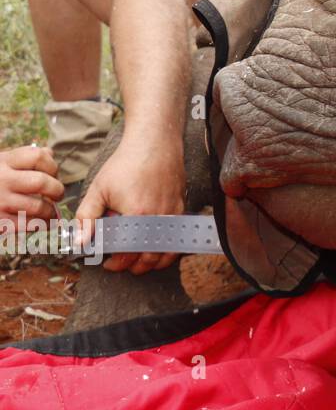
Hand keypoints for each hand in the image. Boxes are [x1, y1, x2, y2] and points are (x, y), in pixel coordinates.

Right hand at [0, 146, 62, 223]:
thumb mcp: (0, 162)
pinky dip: (39, 225)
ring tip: (51, 213)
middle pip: (42, 182)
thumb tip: (49, 153)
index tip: (52, 173)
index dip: (51, 165)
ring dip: (51, 212)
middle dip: (57, 190)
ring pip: (38, 207)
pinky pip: (27, 225)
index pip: (38, 156)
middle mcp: (1, 180)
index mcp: (3, 161)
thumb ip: (23, 158)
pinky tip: (40, 224)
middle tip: (57, 195)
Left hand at [76, 138, 183, 274]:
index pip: (128, 253)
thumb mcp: (99, 189)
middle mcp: (159, 218)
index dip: (116, 263)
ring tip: (140, 261)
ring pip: (168, 251)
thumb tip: (80, 243)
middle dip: (134, 266)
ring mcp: (173, 213)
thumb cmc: (126, 164)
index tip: (107, 263)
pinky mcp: (181, 207)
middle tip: (122, 264)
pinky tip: (155, 246)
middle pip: (150, 257)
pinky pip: (177, 237)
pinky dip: (167, 248)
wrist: (154, 143)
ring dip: (154, 261)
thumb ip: (87, 218)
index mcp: (137, 215)